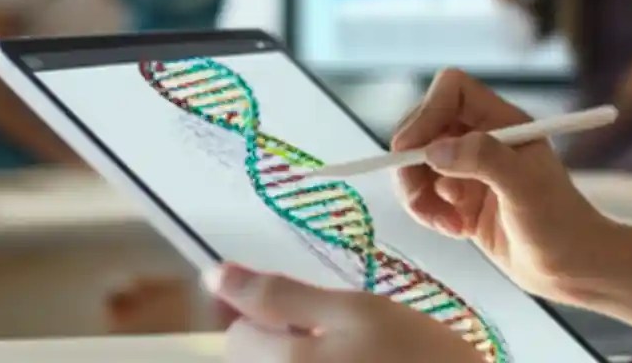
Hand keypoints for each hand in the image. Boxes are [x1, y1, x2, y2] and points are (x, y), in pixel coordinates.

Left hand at [211, 264, 481, 362]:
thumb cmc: (418, 357)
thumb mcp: (355, 311)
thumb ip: (282, 295)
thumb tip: (214, 276)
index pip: (237, 335)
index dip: (273, 314)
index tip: (313, 314)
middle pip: (256, 360)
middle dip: (288, 343)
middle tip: (346, 339)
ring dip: (308, 358)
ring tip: (360, 360)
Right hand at [391, 69, 614, 303]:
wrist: (569, 269)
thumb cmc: (558, 224)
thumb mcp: (525, 187)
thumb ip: (483, 160)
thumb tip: (434, 150)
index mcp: (503, 121)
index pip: (451, 89)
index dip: (427, 111)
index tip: (411, 149)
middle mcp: (483, 137)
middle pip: (424, 126)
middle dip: (412, 163)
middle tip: (418, 197)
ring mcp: (469, 168)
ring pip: (417, 163)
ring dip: (418, 194)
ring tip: (447, 224)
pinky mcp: (461, 199)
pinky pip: (423, 193)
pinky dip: (428, 212)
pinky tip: (457, 231)